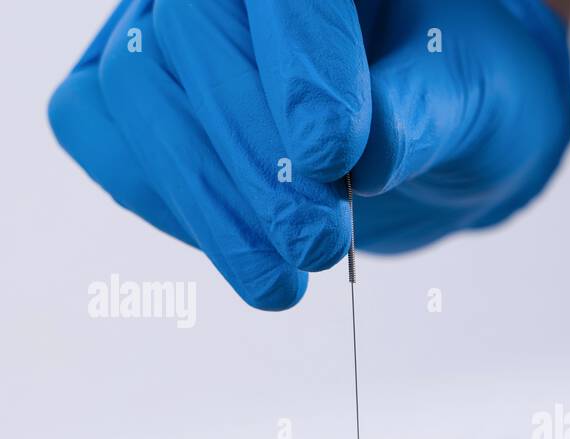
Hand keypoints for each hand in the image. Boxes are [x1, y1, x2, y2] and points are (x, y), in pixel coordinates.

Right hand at [48, 0, 569, 309]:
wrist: (430, 133)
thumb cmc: (453, 89)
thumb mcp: (471, 93)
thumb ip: (425, 109)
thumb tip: (372, 151)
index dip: (298, 66)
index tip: (331, 154)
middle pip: (193, 35)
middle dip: (255, 156)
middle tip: (317, 241)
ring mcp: (165, 28)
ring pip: (135, 90)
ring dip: (206, 199)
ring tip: (285, 277)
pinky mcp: (132, 96)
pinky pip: (98, 131)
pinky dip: (159, 197)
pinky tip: (238, 250)